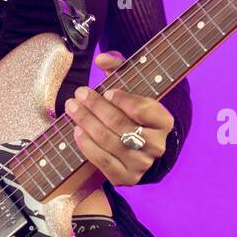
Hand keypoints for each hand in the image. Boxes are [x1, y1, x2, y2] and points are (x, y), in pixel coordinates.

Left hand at [64, 50, 173, 186]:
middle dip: (95, 106)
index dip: (123, 100)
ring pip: (108, 140)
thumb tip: (101, 59)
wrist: (138, 144)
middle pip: (120, 124)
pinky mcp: (127, 177)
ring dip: (86, 122)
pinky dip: (87, 145)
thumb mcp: (131, 85)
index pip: (143, 109)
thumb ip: (118, 67)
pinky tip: (77, 130)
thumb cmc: (132, 109)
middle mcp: (157, 145)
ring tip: (72, 108)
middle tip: (79, 94)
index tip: (107, 90)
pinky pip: (103, 161)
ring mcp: (142, 164)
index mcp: (164, 121)